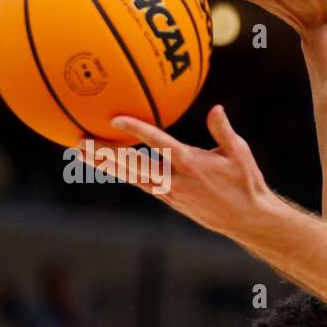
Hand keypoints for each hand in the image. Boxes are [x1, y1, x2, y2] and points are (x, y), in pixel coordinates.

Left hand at [91, 107, 274, 237]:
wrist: (246, 218)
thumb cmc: (246, 183)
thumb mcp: (240, 154)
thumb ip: (223, 130)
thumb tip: (216, 108)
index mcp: (191, 163)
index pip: (158, 143)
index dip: (137, 130)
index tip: (115, 119)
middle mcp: (175, 179)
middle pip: (133, 164)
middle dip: (105, 153)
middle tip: (80, 142)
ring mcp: (169, 192)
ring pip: (131, 176)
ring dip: (105, 164)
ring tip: (81, 153)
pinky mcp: (169, 200)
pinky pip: (140, 183)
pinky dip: (122, 173)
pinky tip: (105, 165)